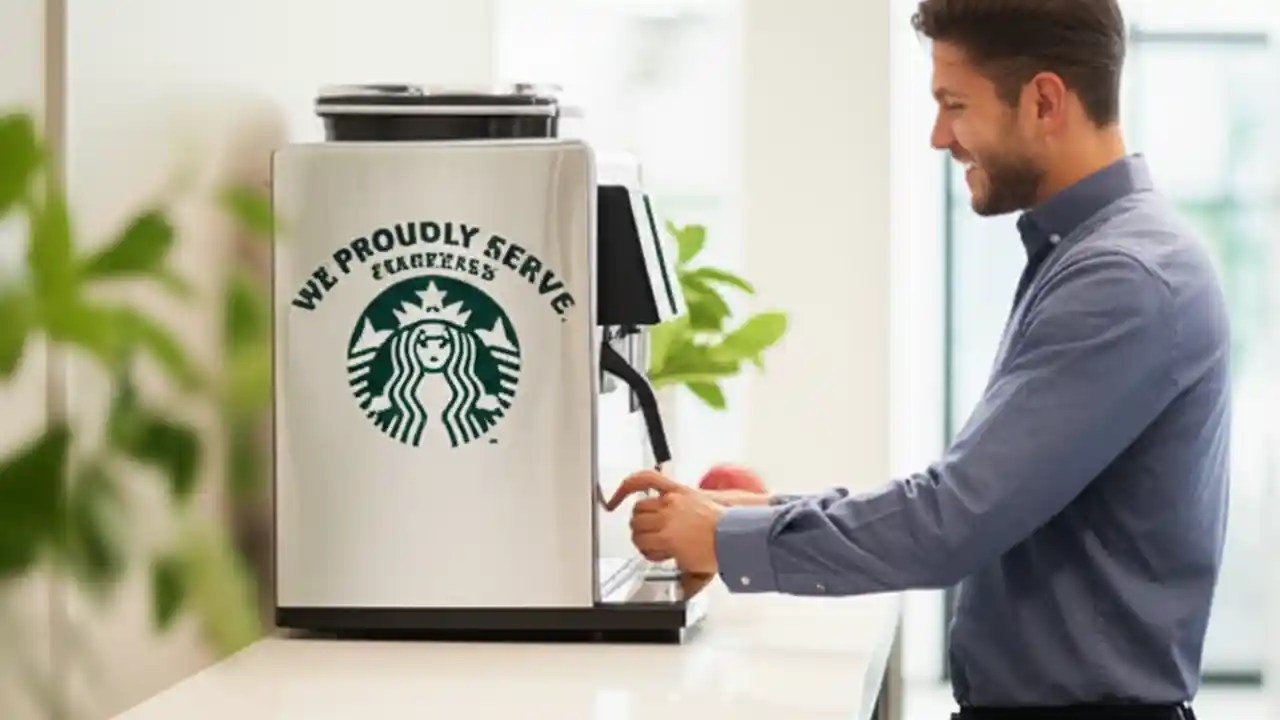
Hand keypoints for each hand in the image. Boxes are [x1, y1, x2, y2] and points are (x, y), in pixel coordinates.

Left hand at [605, 470, 724, 573]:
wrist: (736, 536)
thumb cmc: (727, 524)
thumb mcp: (707, 506)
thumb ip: (688, 510)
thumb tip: (679, 510)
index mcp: (679, 492)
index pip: (644, 479)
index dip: (623, 488)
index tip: (614, 500)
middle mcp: (670, 503)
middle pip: (637, 509)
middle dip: (638, 523)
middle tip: (647, 533)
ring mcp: (668, 520)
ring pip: (638, 528)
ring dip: (641, 539)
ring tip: (654, 547)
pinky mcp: (668, 539)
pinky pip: (645, 546)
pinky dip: (648, 552)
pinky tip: (659, 555)